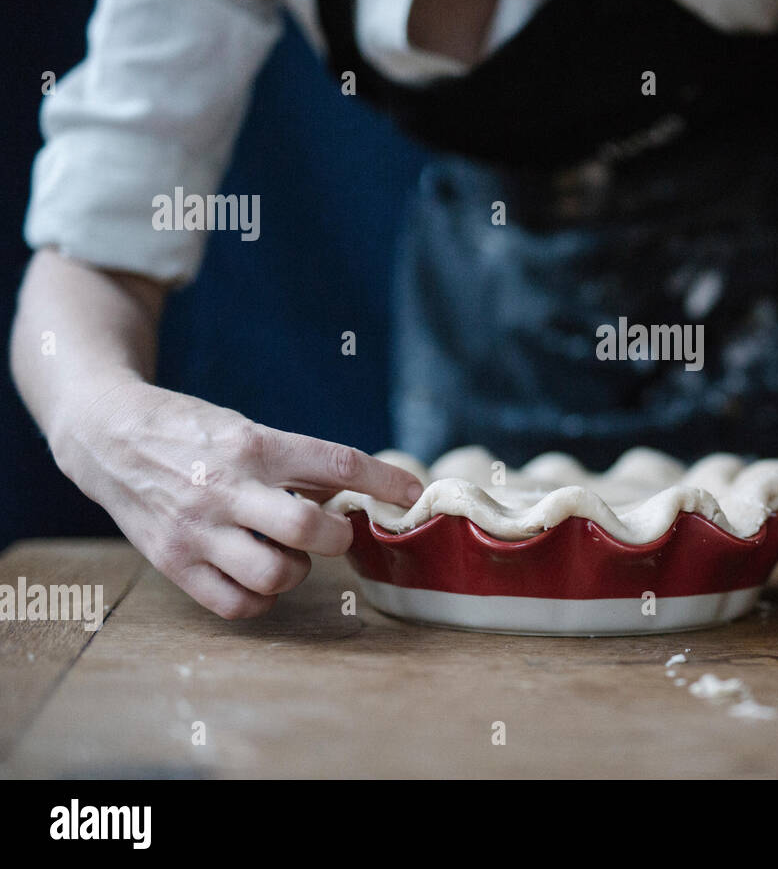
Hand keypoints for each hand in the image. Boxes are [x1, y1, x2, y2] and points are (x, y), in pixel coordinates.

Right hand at [49, 379, 425, 618]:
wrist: (108, 436)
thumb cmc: (192, 433)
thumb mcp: (246, 429)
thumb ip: (296, 463)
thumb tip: (357, 493)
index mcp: (253, 445)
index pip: (336, 464)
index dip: (385, 481)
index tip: (414, 492)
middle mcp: (226, 488)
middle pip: (309, 529)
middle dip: (338, 537)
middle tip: (336, 532)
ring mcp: (197, 530)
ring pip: (276, 574)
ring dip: (298, 570)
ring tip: (288, 553)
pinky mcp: (173, 562)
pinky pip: (236, 604)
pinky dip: (262, 599)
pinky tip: (260, 579)